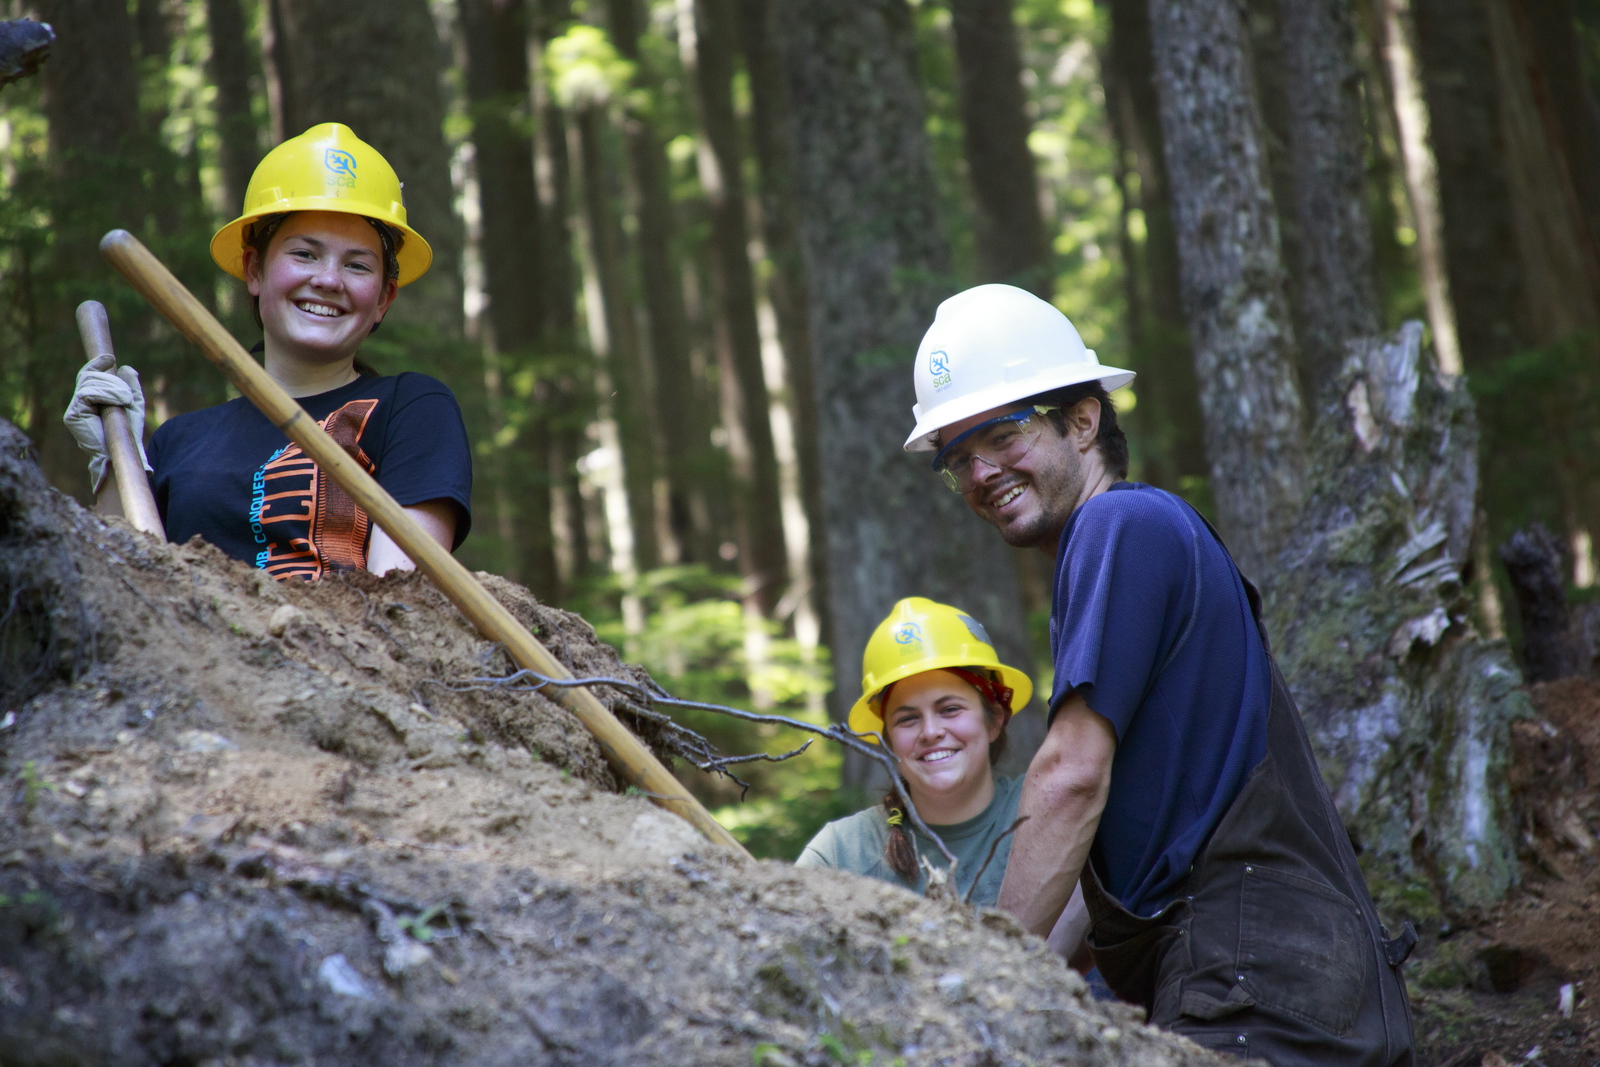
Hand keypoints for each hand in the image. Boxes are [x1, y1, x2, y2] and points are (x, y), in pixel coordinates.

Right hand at [63, 352, 149, 491]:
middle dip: (110, 380)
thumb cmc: (128, 434)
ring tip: (126, 401)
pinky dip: (105, 393)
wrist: (123, 453)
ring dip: (111, 388)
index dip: (96, 364)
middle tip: (127, 395)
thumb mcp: (134, 406)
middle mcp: (79, 404)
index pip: (88, 377)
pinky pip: (87, 393)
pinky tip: (118, 402)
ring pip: (89, 383)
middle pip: (88, 377)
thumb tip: (126, 368)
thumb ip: (131, 387)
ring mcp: (74, 410)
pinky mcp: (73, 416)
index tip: (110, 357)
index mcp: (91, 401)